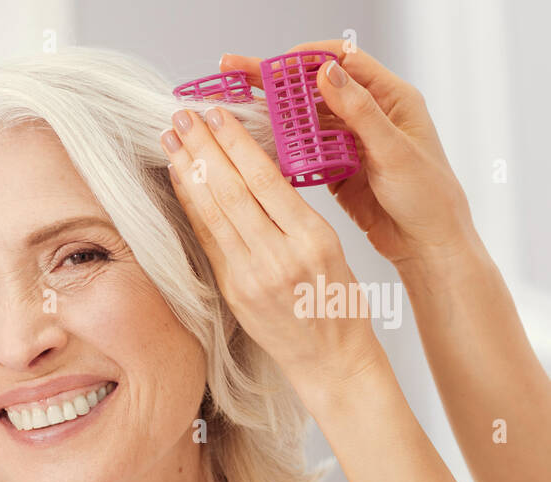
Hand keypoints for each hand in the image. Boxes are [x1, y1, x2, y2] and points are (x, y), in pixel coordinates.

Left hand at [162, 105, 386, 405]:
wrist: (332, 360)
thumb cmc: (337, 301)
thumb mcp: (331, 248)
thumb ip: (293, 214)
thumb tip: (255, 169)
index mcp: (312, 238)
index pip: (266, 180)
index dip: (236, 143)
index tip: (217, 113)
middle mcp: (280, 257)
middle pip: (232, 191)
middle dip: (203, 148)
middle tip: (182, 114)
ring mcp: (251, 277)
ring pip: (214, 214)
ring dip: (188, 172)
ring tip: (171, 138)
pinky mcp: (233, 292)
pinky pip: (208, 241)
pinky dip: (191, 208)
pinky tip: (178, 182)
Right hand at [220, 41, 476, 270]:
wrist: (428, 243)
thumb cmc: (428, 196)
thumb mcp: (394, 150)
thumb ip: (360, 111)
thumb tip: (327, 72)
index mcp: (391, 99)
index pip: (343, 61)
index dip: (305, 57)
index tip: (270, 62)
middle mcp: (368, 115)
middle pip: (314, 87)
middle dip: (274, 80)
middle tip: (233, 72)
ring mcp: (350, 143)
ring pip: (304, 120)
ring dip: (272, 113)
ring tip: (235, 108)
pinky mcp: (337, 169)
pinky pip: (303, 152)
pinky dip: (281, 148)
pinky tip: (254, 145)